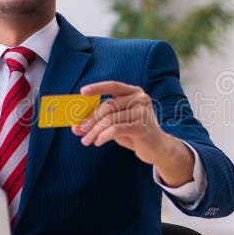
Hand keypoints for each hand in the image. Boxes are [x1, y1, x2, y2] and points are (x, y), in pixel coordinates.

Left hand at [72, 81, 194, 185]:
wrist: (158, 148)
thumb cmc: (135, 132)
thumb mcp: (117, 123)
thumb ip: (99, 122)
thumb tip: (76, 127)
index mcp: (134, 92)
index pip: (113, 86)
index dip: (97, 88)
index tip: (82, 92)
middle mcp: (141, 99)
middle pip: (108, 106)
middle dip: (90, 119)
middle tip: (79, 130)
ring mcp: (143, 112)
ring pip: (110, 119)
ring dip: (94, 131)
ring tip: (87, 141)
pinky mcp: (143, 127)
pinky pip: (116, 129)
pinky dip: (103, 136)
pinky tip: (98, 142)